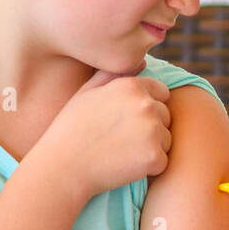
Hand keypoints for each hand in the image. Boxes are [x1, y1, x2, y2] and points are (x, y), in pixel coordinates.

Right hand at [39, 67, 172, 204]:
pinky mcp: (153, 156)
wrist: (62, 167)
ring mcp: (151, 130)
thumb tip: (142, 62)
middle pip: (166, 117)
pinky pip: (162, 162)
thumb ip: (113, 75)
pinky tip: (124, 166)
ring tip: (120, 153)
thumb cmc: (70, 129)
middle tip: (120, 140)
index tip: (126, 122)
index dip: (146, 109)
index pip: (162, 93)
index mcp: (132, 86)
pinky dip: (149, 168)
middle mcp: (145, 104)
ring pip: (166, 140)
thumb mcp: (86, 93)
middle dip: (150, 128)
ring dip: (151, 148)